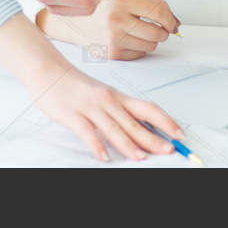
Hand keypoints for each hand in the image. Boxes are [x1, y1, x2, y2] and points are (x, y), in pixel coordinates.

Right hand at [35, 69, 183, 161]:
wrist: (48, 70)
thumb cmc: (75, 85)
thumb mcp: (102, 95)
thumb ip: (118, 111)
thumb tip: (139, 127)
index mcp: (117, 96)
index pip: (148, 108)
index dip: (165, 121)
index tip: (178, 133)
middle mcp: (108, 101)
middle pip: (134, 122)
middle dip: (153, 138)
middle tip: (168, 150)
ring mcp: (91, 108)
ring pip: (114, 128)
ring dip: (129, 144)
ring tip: (141, 157)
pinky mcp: (73, 115)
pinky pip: (87, 132)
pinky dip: (97, 145)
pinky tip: (104, 156)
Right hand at [65, 0, 180, 59]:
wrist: (79, 24)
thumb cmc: (104, 10)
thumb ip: (149, 5)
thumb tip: (174, 21)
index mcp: (121, 2)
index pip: (158, 11)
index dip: (171, 19)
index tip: (173, 24)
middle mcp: (116, 20)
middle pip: (157, 32)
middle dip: (163, 32)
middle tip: (160, 29)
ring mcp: (114, 39)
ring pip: (151, 45)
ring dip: (151, 41)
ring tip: (139, 32)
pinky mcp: (113, 54)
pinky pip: (140, 54)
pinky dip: (139, 49)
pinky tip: (129, 40)